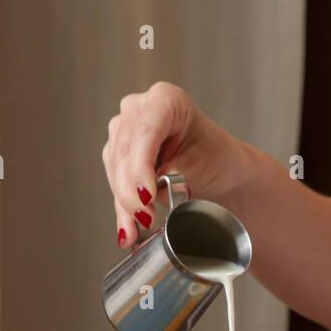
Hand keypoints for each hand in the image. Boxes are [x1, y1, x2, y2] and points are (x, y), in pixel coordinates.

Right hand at [102, 82, 248, 247]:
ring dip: (125, 203)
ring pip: (115, 170)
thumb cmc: (215, 158)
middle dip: (132, 189)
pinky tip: (126, 231)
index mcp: (165, 99)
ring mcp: (123, 131)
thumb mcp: (201, 164)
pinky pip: (114, 183)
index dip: (142, 164)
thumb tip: (148, 188)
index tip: (147, 195)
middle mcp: (138, 109)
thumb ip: (174, 172)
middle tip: (145, 217)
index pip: (145, 131)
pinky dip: (122, 209)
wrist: (216, 170)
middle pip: (125, 152)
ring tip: (136, 229)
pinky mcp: (117, 155)